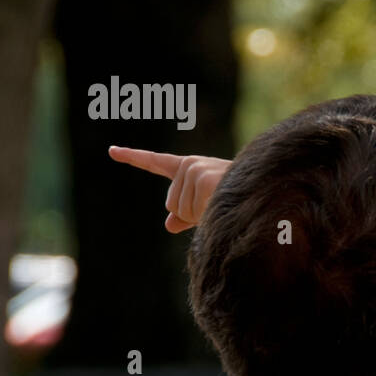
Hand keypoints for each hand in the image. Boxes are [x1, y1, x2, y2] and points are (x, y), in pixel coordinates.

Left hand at [109, 146, 230, 232]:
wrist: (264, 193)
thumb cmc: (238, 201)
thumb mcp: (208, 208)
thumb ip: (185, 216)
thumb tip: (168, 224)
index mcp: (190, 168)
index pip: (157, 163)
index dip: (133, 157)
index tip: (112, 151)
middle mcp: (190, 166)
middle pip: (171, 204)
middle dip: (191, 214)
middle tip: (218, 205)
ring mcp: (196, 171)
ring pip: (180, 210)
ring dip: (202, 217)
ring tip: (224, 204)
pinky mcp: (203, 179)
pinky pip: (191, 212)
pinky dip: (206, 217)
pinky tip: (222, 204)